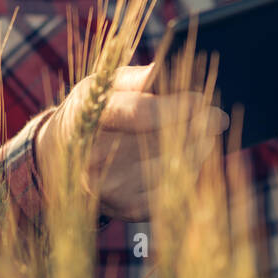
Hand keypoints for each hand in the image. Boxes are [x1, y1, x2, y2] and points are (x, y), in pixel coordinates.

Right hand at [33, 61, 228, 220]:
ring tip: (207, 134)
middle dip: (196, 128)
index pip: (140, 113)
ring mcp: (110, 187)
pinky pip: (170, 191)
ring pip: (171, 168)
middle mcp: (95, 156)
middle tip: (216, 118)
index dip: (177, 107)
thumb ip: (135, 78)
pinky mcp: (125, 209)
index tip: (202, 100)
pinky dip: (187, 172)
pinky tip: (192, 156)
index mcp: (90, 117)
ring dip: (197, 150)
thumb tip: (164, 68)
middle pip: (161, 143)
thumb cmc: (92, 111)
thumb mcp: (104, 85)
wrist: (62, 157)